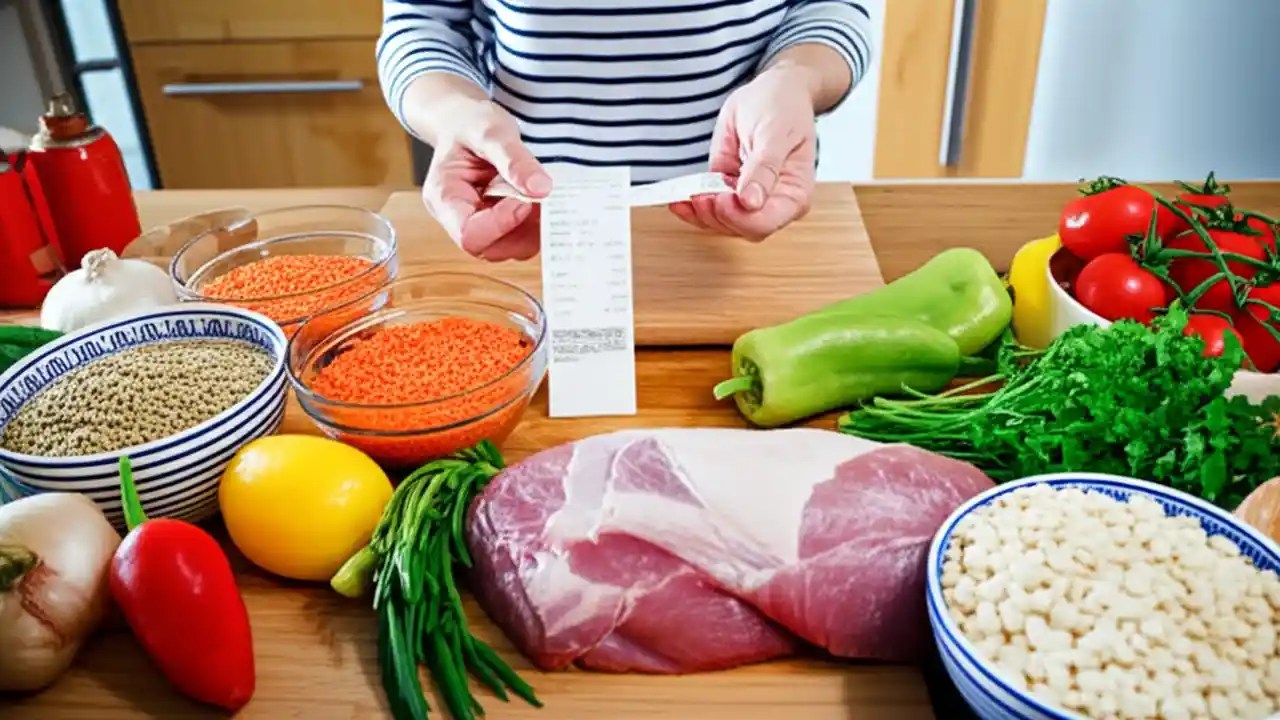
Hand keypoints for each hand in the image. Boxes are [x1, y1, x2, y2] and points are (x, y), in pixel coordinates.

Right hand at [421, 100, 550, 260]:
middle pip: (489, 248)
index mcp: (444, 197)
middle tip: (543, 200)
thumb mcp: (491, 130)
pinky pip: (517, 239)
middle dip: (520, 229)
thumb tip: (541, 188)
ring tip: (543, 199)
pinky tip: (541, 202)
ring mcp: (476, 224)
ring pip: (507, 249)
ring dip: (531, 231)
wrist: (464, 121)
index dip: (502, 224)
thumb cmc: (469, 123)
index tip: (526, 199)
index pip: (469, 234)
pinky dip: (535, 227)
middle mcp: (455, 218)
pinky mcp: (494, 225)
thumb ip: (514, 159)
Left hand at [670, 64, 817, 240]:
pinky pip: (711, 208)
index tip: (721, 198)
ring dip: (701, 214)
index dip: (739, 217)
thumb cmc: (783, 109)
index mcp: (794, 194)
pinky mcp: (730, 191)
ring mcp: (750, 200)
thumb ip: (764, 168)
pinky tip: (679, 200)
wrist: (773, 92)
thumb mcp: (775, 134)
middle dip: (717, 215)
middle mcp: (773, 203)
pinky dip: (692, 208)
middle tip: (699, 195)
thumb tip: (752, 202)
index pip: (765, 223)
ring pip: (723, 223)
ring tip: (684, 196)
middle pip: (742, 228)